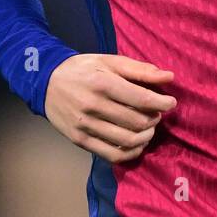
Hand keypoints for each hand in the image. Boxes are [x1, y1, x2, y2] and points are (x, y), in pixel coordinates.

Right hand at [44, 54, 176, 163]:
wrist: (45, 82)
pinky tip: (137, 144)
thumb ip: (139, 69)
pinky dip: (131, 153)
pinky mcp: (80, 140)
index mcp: (102, 82)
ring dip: (146, 136)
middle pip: (137, 121)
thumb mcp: (108, 61)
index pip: (142, 99)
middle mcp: (93, 105)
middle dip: (155, 119)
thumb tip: (169, 77)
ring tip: (149, 128)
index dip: (162, 103)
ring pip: (128, 140)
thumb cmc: (81, 69)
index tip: (171, 102)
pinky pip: (112, 154)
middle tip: (157, 114)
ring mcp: (86, 125)